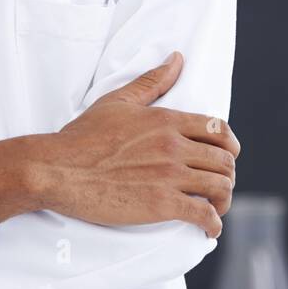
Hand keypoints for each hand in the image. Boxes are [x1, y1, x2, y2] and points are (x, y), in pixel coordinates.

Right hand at [25, 51, 239, 237]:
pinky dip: (213, 224)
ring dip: (224, 200)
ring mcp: (169, 175)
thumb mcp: (119, 101)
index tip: (227, 156)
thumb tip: (177, 59)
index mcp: (167, 121)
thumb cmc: (83, 136)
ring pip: (220, 186)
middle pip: (224, 160)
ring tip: (217, 208)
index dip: (229, 145)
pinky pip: (203, 214)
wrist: (58, 169)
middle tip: (219, 185)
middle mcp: (174, 146)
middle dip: (227, 174)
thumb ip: (152, 81)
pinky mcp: (161, 204)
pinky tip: (210, 229)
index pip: (218, 129)